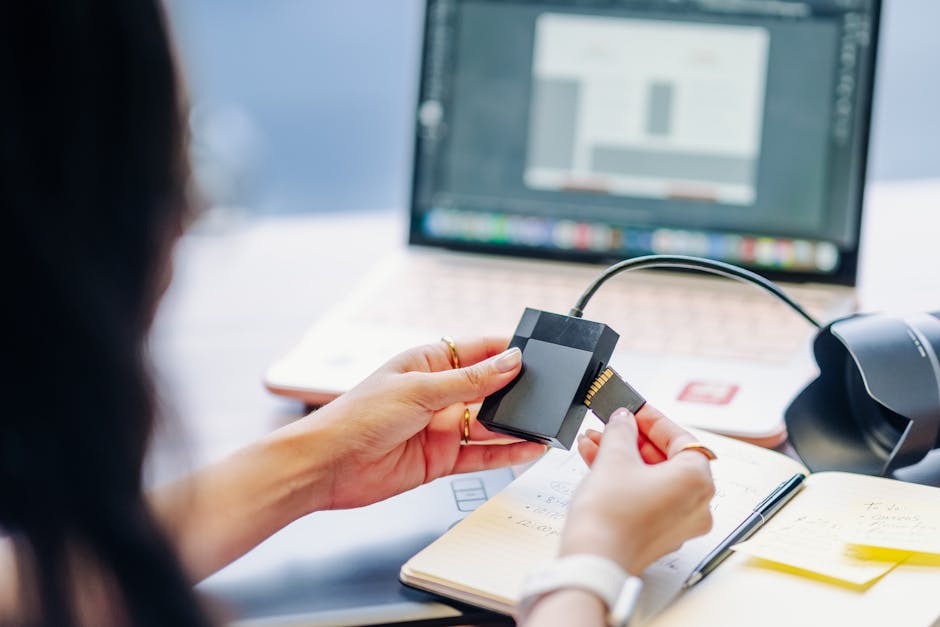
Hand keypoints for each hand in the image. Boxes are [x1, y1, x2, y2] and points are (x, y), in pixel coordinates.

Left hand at [300, 337, 546, 509]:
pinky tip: (529, 448)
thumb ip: (469, 381)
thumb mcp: (419, 390)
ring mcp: (441, 426)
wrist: (328, 465)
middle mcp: (438, 393)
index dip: (508, 350)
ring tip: (547, 423)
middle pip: (489, 388)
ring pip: (490, 423)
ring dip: (517, 424)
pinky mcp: (442, 458)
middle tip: (552, 392)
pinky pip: (482, 453)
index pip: (478, 351)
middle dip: (518, 390)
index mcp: (428, 362)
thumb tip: (510, 361)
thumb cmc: (358, 416)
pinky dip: (506, 452)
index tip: (541, 353)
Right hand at [559, 405, 714, 574]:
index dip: (652, 419)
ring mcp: (679, 522)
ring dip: (624, 456)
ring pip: (653, 477)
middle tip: (613, 423)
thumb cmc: (611, 515)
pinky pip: (647, 495)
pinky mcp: (659, 534)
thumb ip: (622, 430)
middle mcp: (697, 504)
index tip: (634, 408)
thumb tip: (624, 419)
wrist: (594, 559)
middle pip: (667, 458)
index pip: (680, 438)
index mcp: (697, 480)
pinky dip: (626, 478)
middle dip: (633, 438)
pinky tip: (596, 461)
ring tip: (595, 440)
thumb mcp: (614, 456)